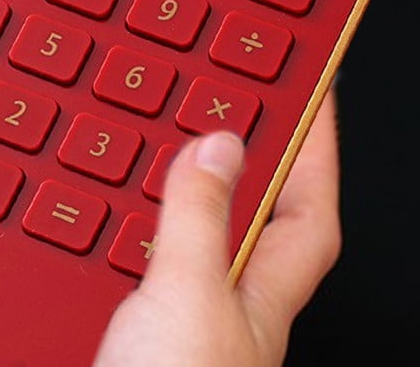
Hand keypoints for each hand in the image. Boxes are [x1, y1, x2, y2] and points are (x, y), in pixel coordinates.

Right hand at [94, 95, 340, 366]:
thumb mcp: (190, 294)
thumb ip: (201, 218)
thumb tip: (220, 145)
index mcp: (261, 296)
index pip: (308, 209)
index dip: (317, 148)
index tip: (315, 91)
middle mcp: (229, 306)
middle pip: (253, 216)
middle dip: (248, 155)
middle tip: (241, 95)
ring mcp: (186, 317)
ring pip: (192, 234)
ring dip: (177, 185)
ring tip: (168, 135)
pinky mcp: (137, 329)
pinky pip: (136, 253)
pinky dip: (123, 221)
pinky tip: (102, 209)